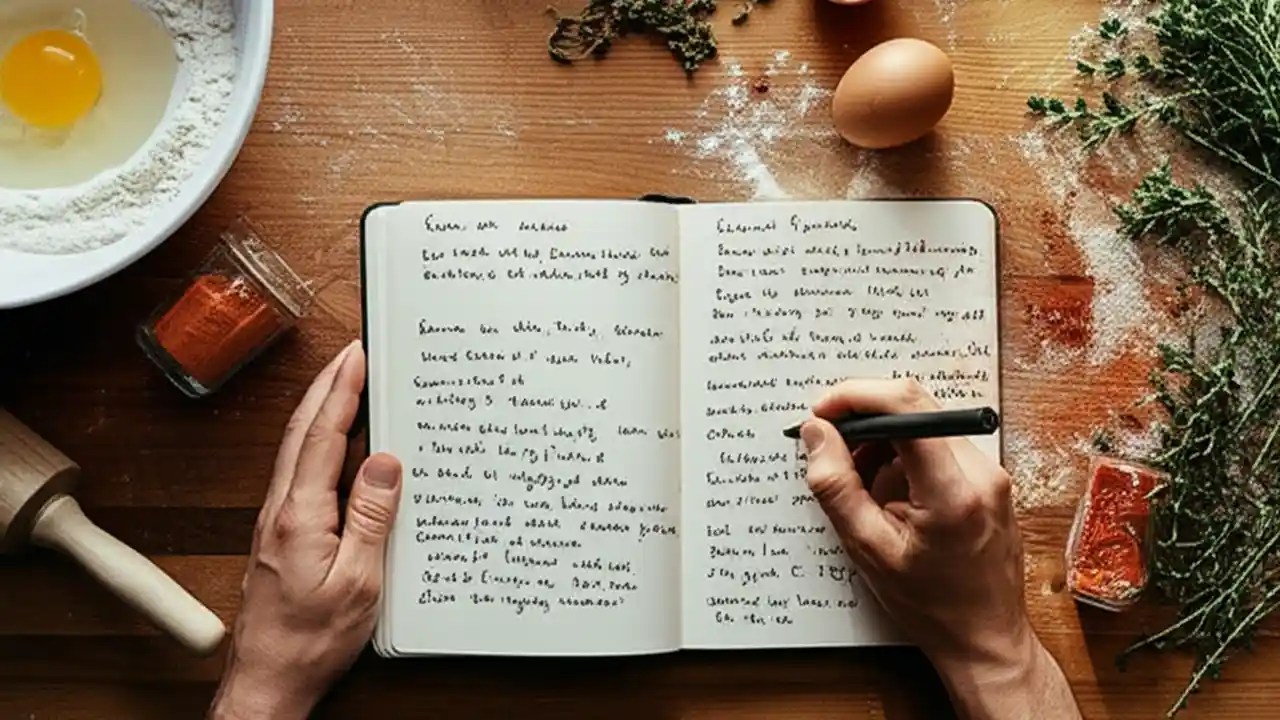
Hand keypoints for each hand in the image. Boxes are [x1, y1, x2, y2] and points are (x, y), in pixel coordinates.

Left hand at [209, 341, 402, 719]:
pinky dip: (321, 444)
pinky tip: (341, 446)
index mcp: (299, 515)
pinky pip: (302, 474)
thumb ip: (371, 518)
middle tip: (353, 354)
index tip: (358, 355)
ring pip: (298, 450)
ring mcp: (278, 522)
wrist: (269, 680)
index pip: (321, 436)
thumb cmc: (310, 641)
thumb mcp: (358, 583)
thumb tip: (383, 462)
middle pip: (302, 432)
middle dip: (328, 386)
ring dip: (322, 411)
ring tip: (349, 385)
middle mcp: (281, 511)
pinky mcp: (283, 535)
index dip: (341, 390)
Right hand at [800, 379, 1078, 719]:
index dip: (856, 396)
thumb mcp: (868, 549)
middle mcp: (982, 472)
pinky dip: (905, 452)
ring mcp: (992, 472)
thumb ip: (837, 485)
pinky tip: (888, 489)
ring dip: (883, 437)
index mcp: (953, 491)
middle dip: (864, 416)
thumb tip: (816, 433)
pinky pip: (940, 442)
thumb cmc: (931, 605)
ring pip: (925, 422)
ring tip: (861, 481)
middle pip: (916, 406)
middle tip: (831, 446)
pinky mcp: (990, 478)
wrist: (985, 638)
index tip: (823, 411)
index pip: (907, 407)